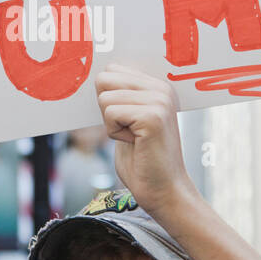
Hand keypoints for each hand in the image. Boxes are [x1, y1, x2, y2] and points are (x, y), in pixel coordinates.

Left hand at [95, 64, 196, 221]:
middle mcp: (161, 88)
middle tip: (128, 129)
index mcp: (157, 85)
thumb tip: (97, 76)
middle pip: (105, 78)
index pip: (113, 69)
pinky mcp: (152, 116)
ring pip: (104, 98)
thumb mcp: (128, 119)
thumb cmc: (142, 159)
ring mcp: (159, 101)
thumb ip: (119, 96)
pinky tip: (135, 143)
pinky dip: (114, 134)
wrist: (163, 190)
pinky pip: (110, 114)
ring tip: (133, 137)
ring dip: (111, 124)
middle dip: (106, 108)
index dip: (108, 98)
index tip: (126, 119)